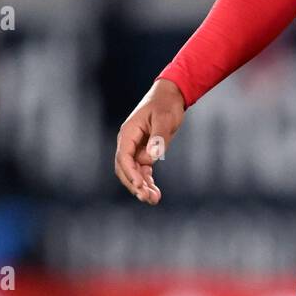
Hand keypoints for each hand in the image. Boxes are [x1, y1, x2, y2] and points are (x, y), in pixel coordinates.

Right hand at [115, 79, 184, 204]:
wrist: (171, 96)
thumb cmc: (166, 104)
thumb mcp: (164, 118)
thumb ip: (158, 138)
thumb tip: (153, 157)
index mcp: (128, 132)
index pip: (123, 157)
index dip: (131, 173)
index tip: (141, 186)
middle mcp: (128, 142)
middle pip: (125, 169)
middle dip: (134, 185)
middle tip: (148, 198)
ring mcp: (136, 148)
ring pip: (134, 173)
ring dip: (142, 187)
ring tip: (154, 200)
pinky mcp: (145, 152)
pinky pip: (143, 171)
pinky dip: (147, 182)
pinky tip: (155, 193)